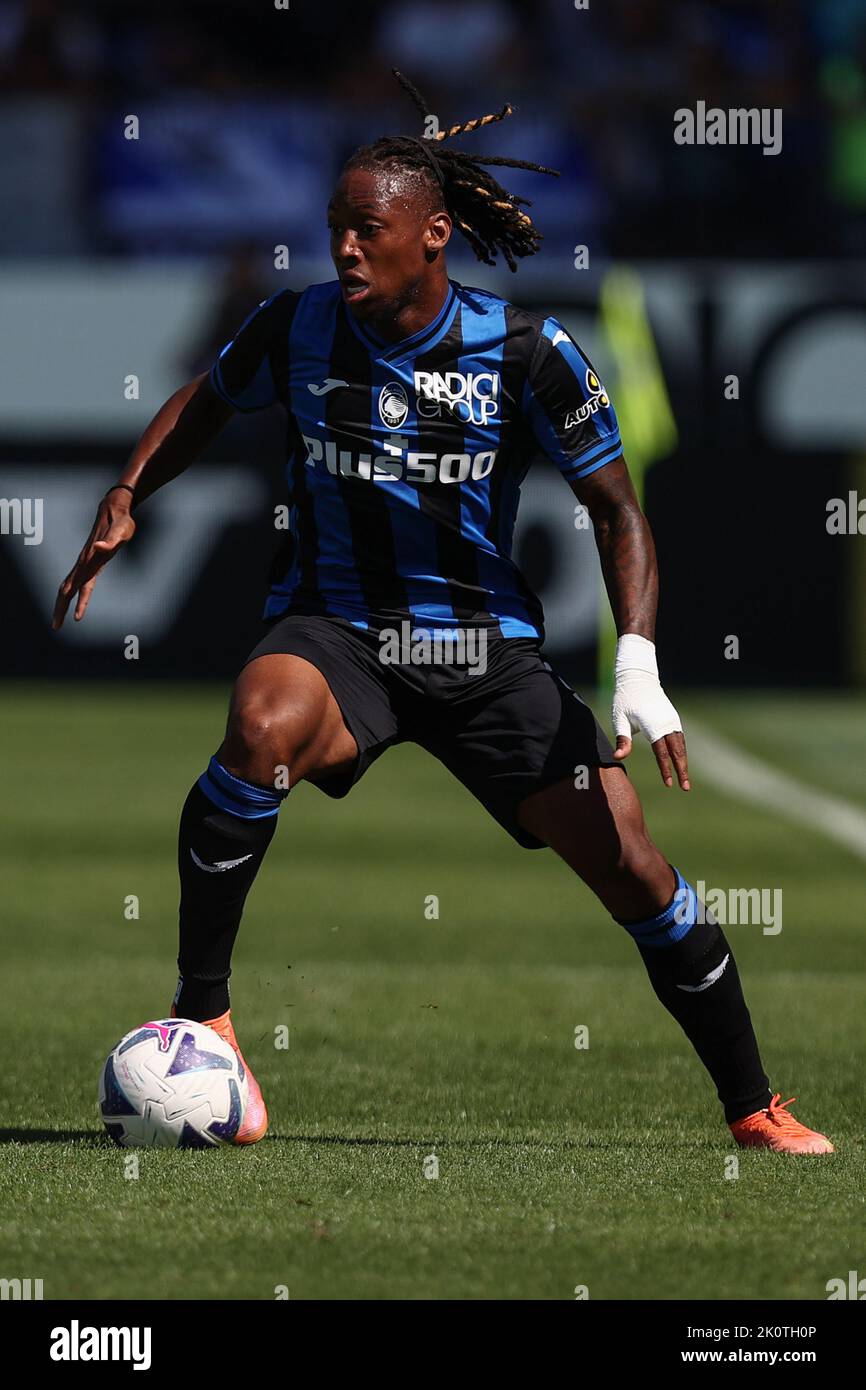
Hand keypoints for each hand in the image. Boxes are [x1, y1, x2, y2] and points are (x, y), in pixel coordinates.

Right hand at [52, 492, 135, 629]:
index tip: (76, 619)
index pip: (80, 586)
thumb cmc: (121, 522)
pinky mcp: (87, 561)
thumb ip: (111, 541)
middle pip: (66, 589)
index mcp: (90, 560)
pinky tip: (71, 601)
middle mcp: (84, 562)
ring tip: (59, 620)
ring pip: (68, 586)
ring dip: (61, 603)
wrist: (113, 510)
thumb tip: (99, 548)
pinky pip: (75, 582)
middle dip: (60, 609)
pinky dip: (70, 594)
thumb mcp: (121, 532)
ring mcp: (84, 562)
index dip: (78, 603)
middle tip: (56, 627)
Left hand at [611, 634, 689, 789]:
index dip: (666, 770)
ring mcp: (672, 720)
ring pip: (681, 745)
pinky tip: (681, 760)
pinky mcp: (673, 717)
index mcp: (654, 726)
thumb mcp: (619, 720)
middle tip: (686, 788)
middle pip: (677, 751)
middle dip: (682, 770)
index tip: (669, 784)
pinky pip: (680, 738)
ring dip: (684, 762)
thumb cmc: (625, 699)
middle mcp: (667, 723)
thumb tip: (617, 757)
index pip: (662, 753)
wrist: (638, 678)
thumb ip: (622, 739)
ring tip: (685, 778)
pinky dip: (682, 751)